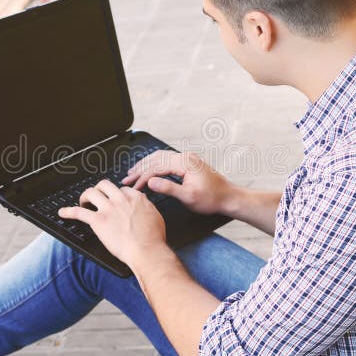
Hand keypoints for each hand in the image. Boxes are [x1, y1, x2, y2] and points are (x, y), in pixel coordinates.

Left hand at [58, 179, 166, 268]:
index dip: (116, 195)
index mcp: (135, 198)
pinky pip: (79, 212)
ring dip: (85, 196)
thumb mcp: (156, 216)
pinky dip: (68, 211)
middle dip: (99, 190)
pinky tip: (63, 212)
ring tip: (83, 203)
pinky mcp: (98, 221)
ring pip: (91, 192)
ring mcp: (108, 209)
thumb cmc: (153, 239)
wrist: (146, 251)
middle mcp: (121, 200)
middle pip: (104, 185)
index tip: (113, 201)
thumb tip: (142, 202)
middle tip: (96, 197)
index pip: (122, 189)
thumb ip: (147, 207)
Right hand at [121, 151, 237, 214]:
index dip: (142, 177)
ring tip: (133, 173)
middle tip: (127, 178)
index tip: (133, 186)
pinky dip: (154, 164)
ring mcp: (187, 158)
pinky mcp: (188, 162)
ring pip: (160, 157)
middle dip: (140, 169)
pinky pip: (166, 159)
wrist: (228, 197)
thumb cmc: (212, 199)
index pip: (156, 167)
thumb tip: (150, 182)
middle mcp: (185, 157)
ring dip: (145, 164)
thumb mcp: (188, 197)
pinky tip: (148, 169)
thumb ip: (168, 188)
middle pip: (156, 159)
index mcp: (184, 163)